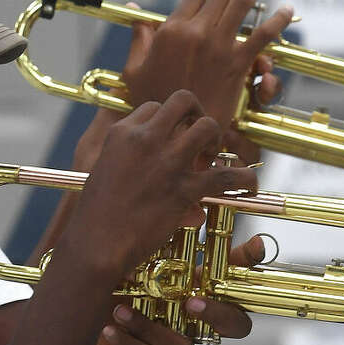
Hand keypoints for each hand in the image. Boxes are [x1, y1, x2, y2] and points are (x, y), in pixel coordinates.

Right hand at [62, 91, 246, 284]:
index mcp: (122, 133)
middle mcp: (146, 139)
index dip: (167, 122)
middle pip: (183, 101)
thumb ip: (132, 165)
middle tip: (199, 137)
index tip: (171, 138)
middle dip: (197, 113)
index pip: (154, 107)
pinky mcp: (185, 189)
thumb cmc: (95, 215)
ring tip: (213, 158)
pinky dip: (244, 179)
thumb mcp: (104, 174)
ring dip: (216, 138)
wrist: (97, 244)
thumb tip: (158, 166)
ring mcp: (168, 162)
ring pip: (208, 126)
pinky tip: (248, 186)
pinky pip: (227, 175)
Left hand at [87, 228, 268, 344]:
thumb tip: (189, 209)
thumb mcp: (130, 261)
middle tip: (193, 302)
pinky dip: (130, 342)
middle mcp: (195, 320)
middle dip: (218, 314)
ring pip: (185, 344)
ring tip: (120, 309)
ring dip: (151, 326)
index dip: (250, 264)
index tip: (256, 244)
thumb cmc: (111, 290)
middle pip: (235, 324)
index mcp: (196, 290)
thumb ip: (160, 239)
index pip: (236, 278)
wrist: (82, 332)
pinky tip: (110, 328)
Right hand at [120, 0, 292, 146]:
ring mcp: (219, 46)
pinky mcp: (238, 63)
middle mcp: (196, 33)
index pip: (193, 0)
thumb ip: (139, 37)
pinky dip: (278, 19)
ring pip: (242, 5)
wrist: (177, 132)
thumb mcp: (135, 69)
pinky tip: (286, 9)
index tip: (212, 3)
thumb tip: (133, 8)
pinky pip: (263, 34)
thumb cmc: (153, 103)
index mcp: (170, 32)